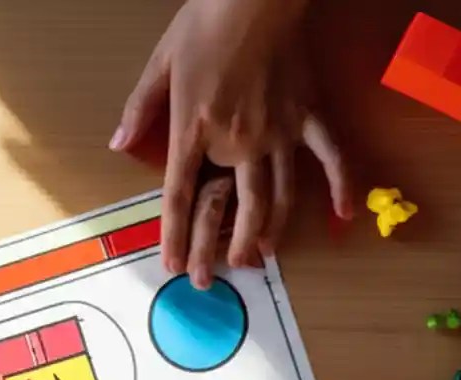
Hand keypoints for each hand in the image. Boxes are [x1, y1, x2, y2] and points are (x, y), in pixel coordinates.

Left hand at [111, 0, 352, 288]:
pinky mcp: (308, 116)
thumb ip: (139, 109)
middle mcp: (238, 141)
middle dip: (227, 247)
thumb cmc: (204, 24)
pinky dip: (340, 187)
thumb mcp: (159, 64)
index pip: (180, 195)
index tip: (172, 264)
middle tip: (224, 272)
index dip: (174, 235)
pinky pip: (329, 157)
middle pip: (234, 209)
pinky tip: (343, 216)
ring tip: (261, 257)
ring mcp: (278, 132)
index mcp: (194, 130)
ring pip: (277, 195)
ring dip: (269, 231)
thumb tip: (117, 144)